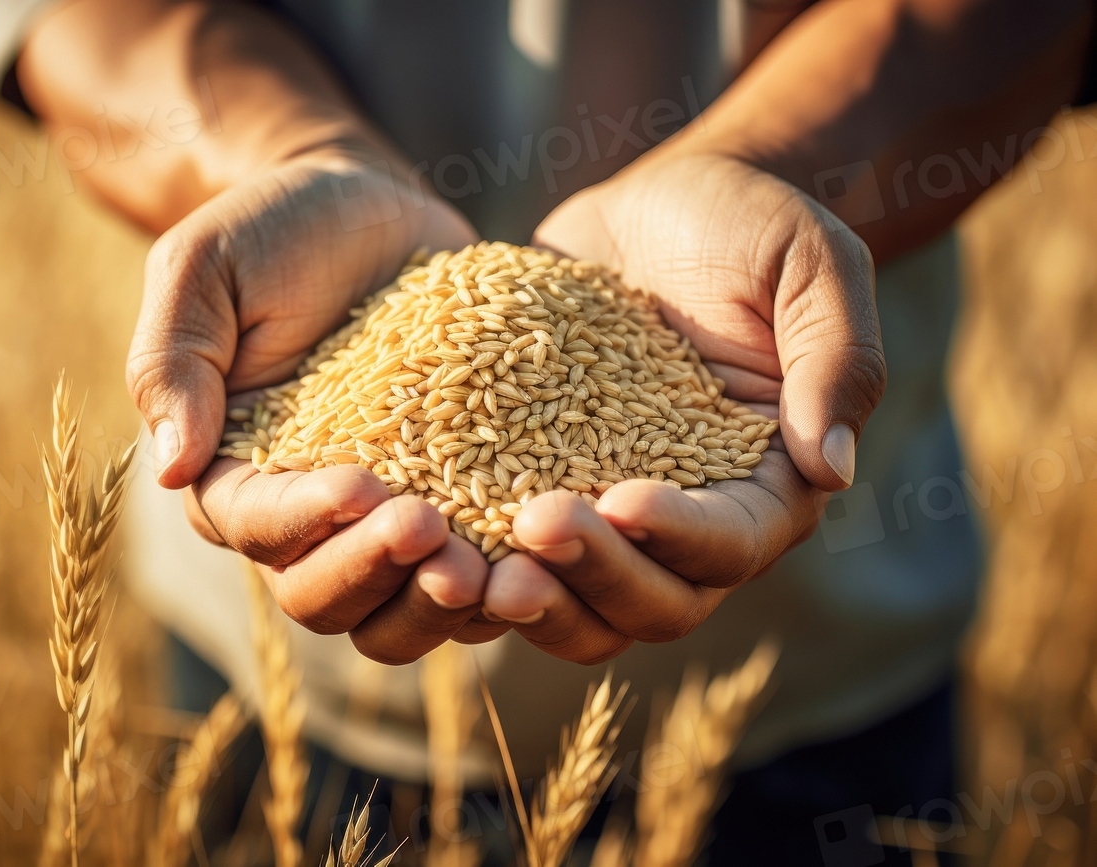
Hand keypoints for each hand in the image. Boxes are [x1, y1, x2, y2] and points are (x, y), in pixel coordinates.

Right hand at [128, 149, 490, 662]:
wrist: (368, 209)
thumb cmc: (274, 229)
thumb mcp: (204, 268)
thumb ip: (174, 361)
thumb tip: (169, 466)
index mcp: (231, 472)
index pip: (257, 527)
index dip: (308, 522)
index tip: (363, 486)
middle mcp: (304, 516)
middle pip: (323, 595)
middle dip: (377, 576)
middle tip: (437, 537)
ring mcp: (383, 519)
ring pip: (397, 612)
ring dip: (441, 606)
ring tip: (494, 569)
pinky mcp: (455, 503)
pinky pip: (476, 572)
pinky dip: (504, 580)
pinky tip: (548, 554)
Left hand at [467, 153, 884, 663]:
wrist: (658, 206)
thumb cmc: (748, 224)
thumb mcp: (812, 263)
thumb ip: (836, 360)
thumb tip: (833, 471)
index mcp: (768, 484)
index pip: (731, 543)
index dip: (678, 537)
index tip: (620, 497)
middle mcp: (693, 521)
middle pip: (654, 602)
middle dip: (594, 578)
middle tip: (529, 529)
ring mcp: (612, 513)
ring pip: (580, 606)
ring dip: (532, 600)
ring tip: (469, 565)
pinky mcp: (545, 488)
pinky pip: (510, 553)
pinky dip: (475, 561)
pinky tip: (421, 530)